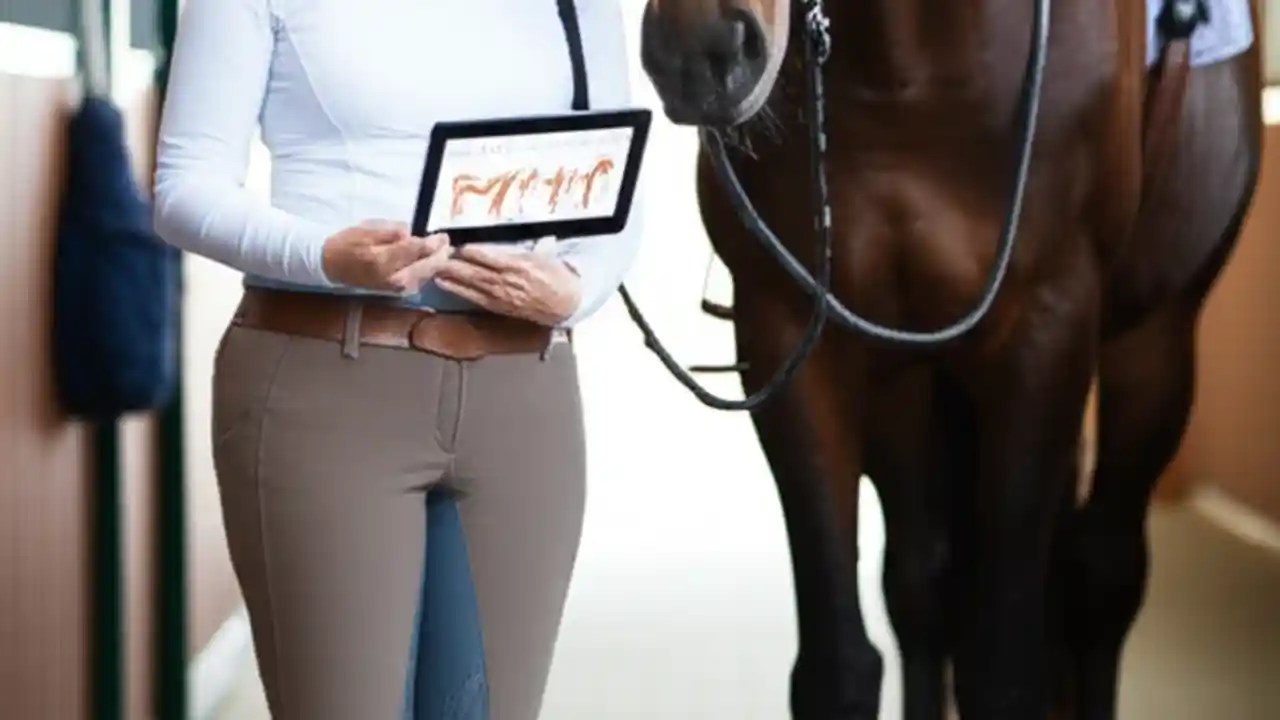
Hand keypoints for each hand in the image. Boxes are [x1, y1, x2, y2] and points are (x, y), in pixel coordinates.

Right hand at [322, 220, 450, 293]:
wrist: (332, 265)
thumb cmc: (348, 243)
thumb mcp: (367, 229)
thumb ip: (391, 232)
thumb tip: (411, 234)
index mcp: (384, 261)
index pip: (418, 251)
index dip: (434, 243)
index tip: (443, 235)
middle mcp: (394, 278)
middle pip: (428, 267)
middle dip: (441, 254)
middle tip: (446, 241)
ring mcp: (397, 288)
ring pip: (427, 275)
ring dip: (437, 263)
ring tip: (443, 249)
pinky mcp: (398, 291)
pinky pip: (420, 280)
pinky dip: (429, 270)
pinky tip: (431, 261)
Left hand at [434, 245, 581, 325]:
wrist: (565, 304)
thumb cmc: (556, 275)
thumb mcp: (543, 255)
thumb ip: (519, 250)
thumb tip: (500, 242)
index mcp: (520, 265)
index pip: (489, 257)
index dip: (471, 251)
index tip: (456, 244)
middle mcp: (508, 282)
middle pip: (475, 272)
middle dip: (454, 264)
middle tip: (435, 256)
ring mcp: (502, 297)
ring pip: (472, 285)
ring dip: (451, 278)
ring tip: (433, 269)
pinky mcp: (499, 307)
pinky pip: (476, 298)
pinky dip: (459, 291)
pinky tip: (446, 285)